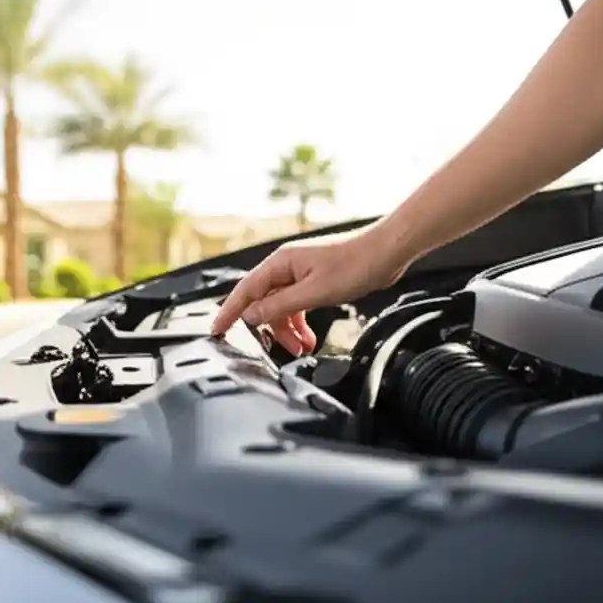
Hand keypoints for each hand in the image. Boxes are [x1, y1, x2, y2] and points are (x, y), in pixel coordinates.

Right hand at [211, 223, 412, 354]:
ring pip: (281, 308)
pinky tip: (308, 338)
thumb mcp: (314, 292)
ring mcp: (300, 274)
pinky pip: (296, 306)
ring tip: (302, 348)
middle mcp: (286, 267)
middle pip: (263, 303)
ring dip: (288, 330)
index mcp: (280, 263)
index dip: (229, 312)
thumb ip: (280, 305)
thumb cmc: (355, 263)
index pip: (245, 291)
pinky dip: (300, 324)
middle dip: (270, 329)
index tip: (217, 330)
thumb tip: (252, 315)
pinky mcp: (314, 281)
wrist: (385, 252)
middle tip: (279, 350)